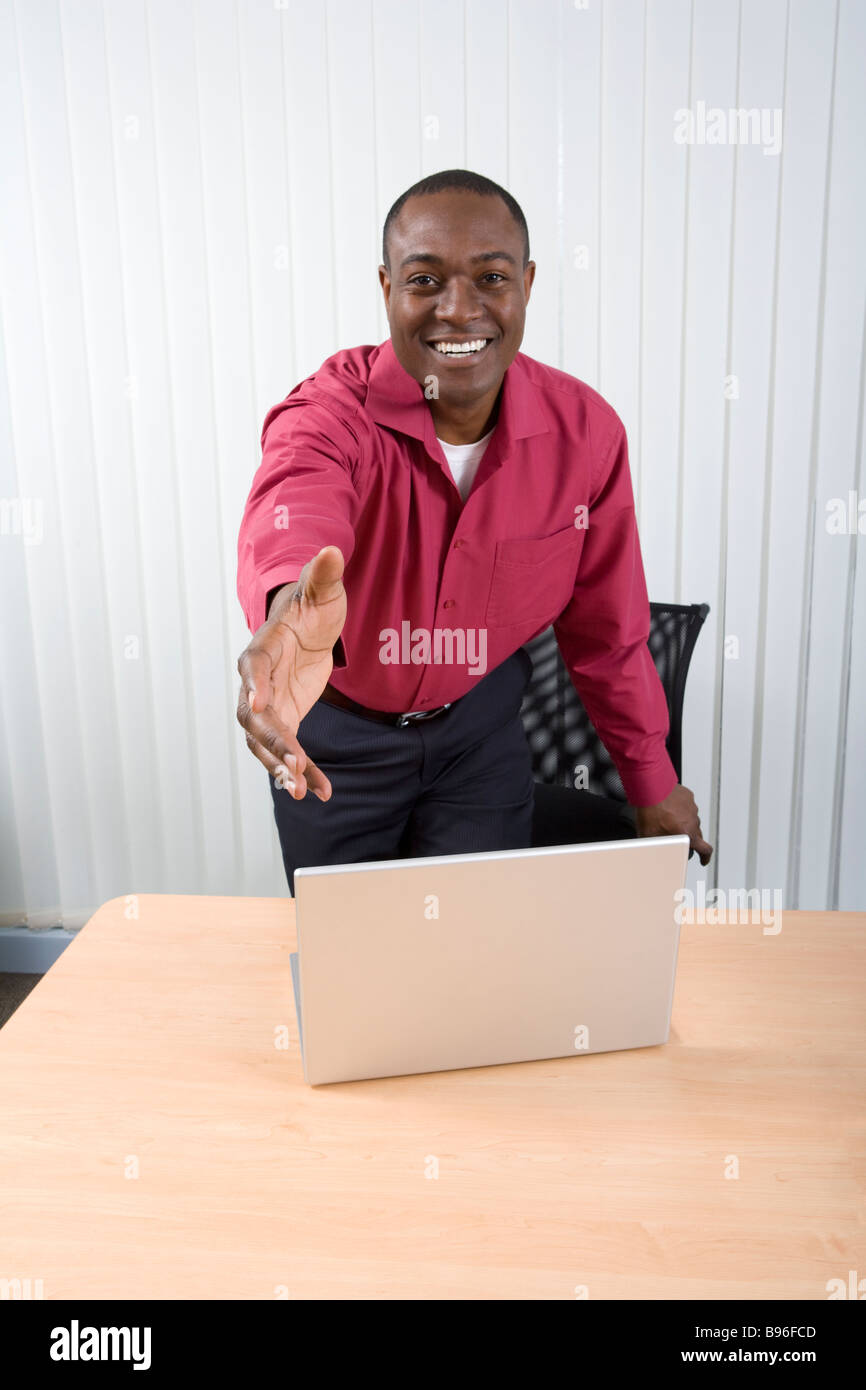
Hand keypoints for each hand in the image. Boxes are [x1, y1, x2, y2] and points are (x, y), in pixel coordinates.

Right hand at [236, 545, 345, 799]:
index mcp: (262, 649)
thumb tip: (330, 549)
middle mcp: (257, 683)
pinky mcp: (285, 721)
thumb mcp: (322, 591)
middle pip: (255, 719)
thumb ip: (324, 575)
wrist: (308, 627)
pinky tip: (323, 793)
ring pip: (266, 744)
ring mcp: (269, 706)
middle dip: (271, 744)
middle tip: (291, 768)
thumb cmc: (311, 605)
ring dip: (281, 768)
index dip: (253, 685)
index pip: (252, 668)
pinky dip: (306, 772)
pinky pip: (290, 753)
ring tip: (301, 792)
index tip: (258, 705)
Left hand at [634, 784, 712, 864]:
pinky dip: (680, 809)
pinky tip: (667, 808)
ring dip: (682, 822)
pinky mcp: (688, 797)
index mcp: (688, 833)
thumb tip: (651, 853)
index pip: (705, 849)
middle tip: (675, 837)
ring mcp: (692, 808)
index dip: (705, 856)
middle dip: (687, 839)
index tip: (704, 859)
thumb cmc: (651, 810)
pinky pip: (686, 806)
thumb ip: (656, 846)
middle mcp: (693, 821)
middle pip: (696, 835)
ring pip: (690, 820)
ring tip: (666, 819)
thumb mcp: (650, 835)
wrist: (650, 788)